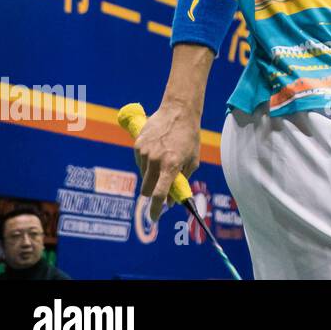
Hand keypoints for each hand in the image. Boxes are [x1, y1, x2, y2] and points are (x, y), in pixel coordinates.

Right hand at [134, 102, 200, 221]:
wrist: (178, 111)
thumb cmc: (189, 137)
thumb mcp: (193, 160)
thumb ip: (182, 181)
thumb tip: (171, 200)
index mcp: (171, 166)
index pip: (159, 194)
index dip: (156, 209)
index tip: (155, 218)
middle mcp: (155, 161)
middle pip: (147, 189)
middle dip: (153, 193)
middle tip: (162, 188)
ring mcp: (144, 153)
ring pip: (143, 176)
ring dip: (151, 175)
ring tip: (164, 159)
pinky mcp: (137, 145)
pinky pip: (140, 162)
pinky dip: (147, 163)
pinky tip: (157, 151)